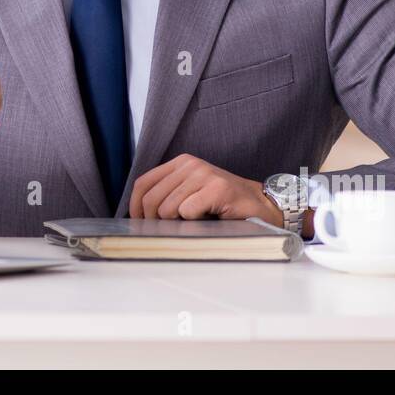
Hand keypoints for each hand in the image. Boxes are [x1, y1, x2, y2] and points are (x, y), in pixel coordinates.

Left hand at [128, 154, 282, 225]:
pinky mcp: (216, 188)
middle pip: (151, 198)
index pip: (143, 183)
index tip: (139, 222)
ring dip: (177, 223)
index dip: (135, 206)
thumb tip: (139, 215)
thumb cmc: (224, 204)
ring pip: (168, 208)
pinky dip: (193, 221)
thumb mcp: (190, 193)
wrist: (259, 205)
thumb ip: (168, 195)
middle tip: (166, 230)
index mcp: (180, 163)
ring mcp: (204, 174)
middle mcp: (190, 164)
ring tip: (193, 222)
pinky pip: (187, 212)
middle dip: (154, 220)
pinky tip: (207, 218)